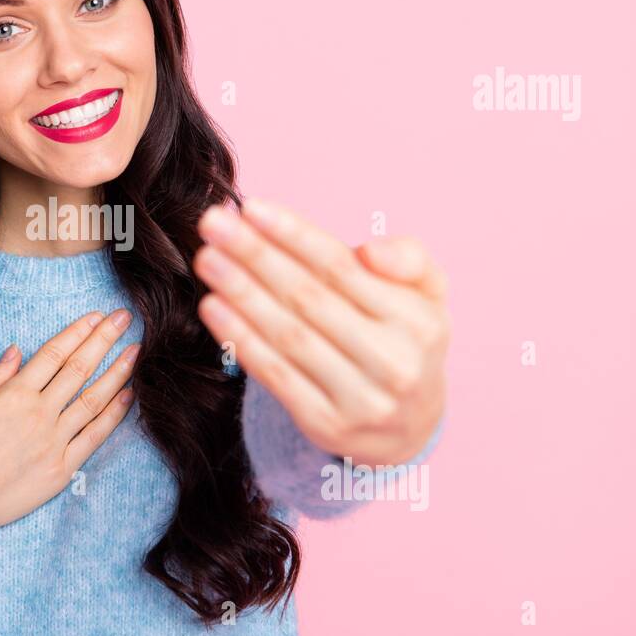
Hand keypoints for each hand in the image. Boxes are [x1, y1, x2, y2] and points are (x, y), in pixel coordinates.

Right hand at [0, 309, 138, 539]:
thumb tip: (17, 351)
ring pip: (93, 399)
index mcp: (14, 394)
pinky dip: (114, 415)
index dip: (78, 332)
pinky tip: (128, 396)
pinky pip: (94, 437)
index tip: (96, 316)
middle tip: (125, 318)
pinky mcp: (62, 469)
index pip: (54, 354)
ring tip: (136, 352)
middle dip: (104, 339)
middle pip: (79, 368)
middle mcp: (39, 413)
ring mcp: (54, 441)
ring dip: (117, 373)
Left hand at [192, 197, 449, 466]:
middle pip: (308, 298)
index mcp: (419, 321)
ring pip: (287, 335)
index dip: (294, 235)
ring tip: (207, 260)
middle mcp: (392, 362)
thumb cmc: (405, 340)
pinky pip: (275, 375)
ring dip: (240, 293)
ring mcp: (359, 399)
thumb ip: (409, 257)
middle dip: (255, 256)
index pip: (343, 268)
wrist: (410, 427)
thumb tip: (369, 250)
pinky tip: (212, 308)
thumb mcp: (427, 294)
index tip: (251, 207)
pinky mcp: (325, 425)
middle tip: (212, 224)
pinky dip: (241, 339)